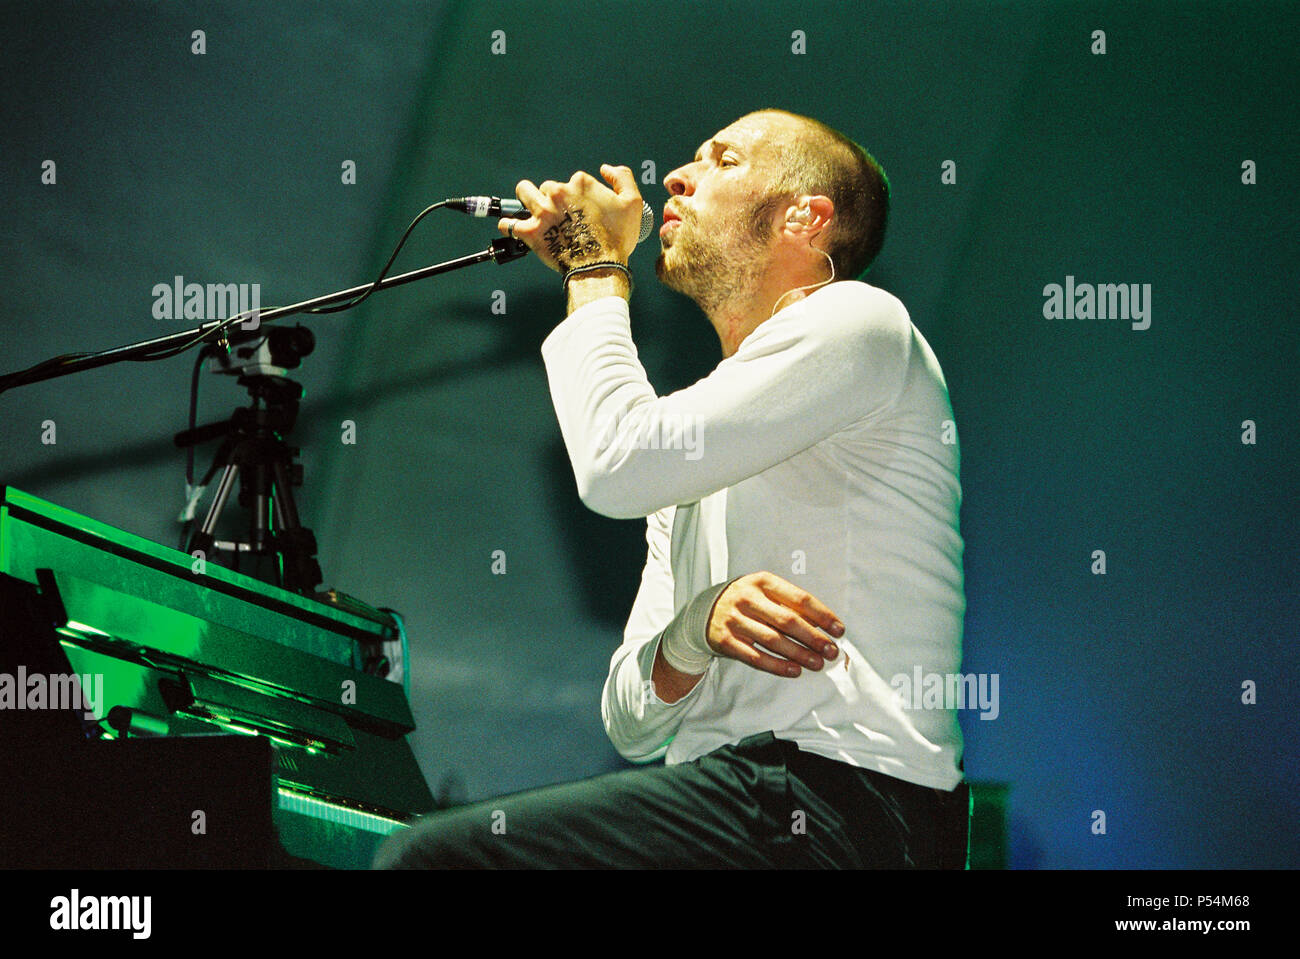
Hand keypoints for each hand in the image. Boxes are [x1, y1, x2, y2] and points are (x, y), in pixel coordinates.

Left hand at [500, 164, 643, 272]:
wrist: (601, 268)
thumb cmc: (617, 239)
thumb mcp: (632, 203)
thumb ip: (622, 178)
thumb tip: (606, 168)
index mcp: (580, 183)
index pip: (573, 181)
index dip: (578, 195)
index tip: (582, 210)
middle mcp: (559, 193)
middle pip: (548, 187)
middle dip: (553, 198)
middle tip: (560, 215)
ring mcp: (542, 211)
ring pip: (523, 192)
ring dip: (526, 198)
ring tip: (532, 210)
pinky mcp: (531, 231)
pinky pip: (509, 223)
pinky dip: (509, 224)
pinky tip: (513, 226)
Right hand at [708, 571, 844, 677]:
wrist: (705, 612)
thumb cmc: (746, 601)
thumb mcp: (764, 591)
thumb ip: (790, 604)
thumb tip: (824, 626)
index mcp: (762, 581)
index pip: (799, 598)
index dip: (823, 615)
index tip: (839, 630)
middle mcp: (747, 598)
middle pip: (787, 621)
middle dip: (814, 638)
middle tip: (831, 651)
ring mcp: (734, 620)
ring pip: (773, 640)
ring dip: (799, 654)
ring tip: (817, 663)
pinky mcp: (726, 641)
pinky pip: (756, 657)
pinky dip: (777, 666)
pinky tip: (794, 670)